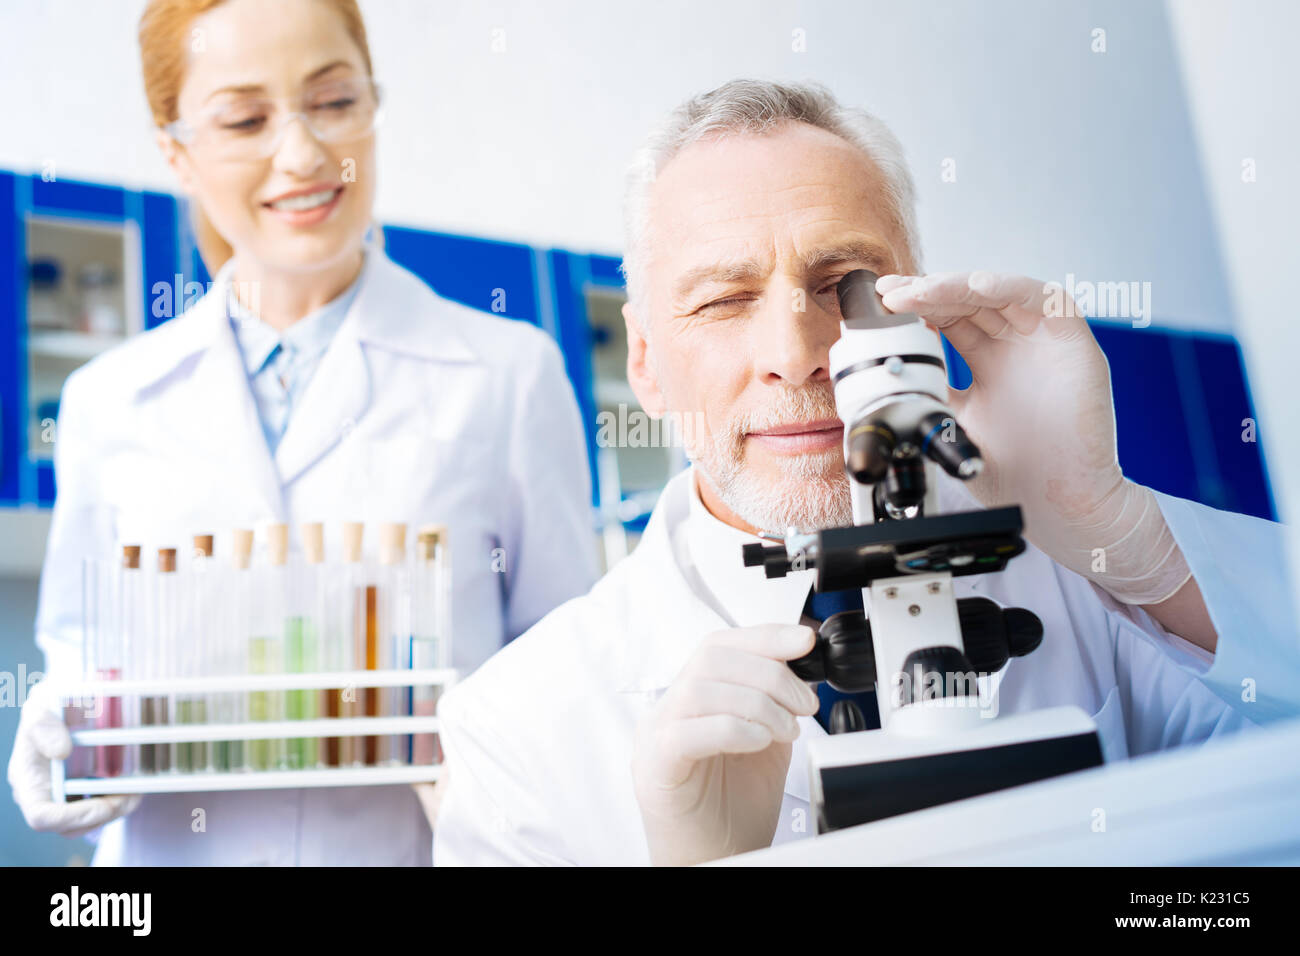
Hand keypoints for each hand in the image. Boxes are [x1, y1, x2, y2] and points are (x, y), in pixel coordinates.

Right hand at [7, 680, 140, 837]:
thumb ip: (43, 725)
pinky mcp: (84, 791)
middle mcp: (44, 795)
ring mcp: (63, 796)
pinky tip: (135, 787)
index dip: (72, 818)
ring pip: (89, 822)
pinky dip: (120, 801)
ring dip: (115, 811)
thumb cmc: (49, 705)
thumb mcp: (41, 705)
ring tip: (136, 792)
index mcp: (28, 781)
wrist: (67, 702)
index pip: (42, 817)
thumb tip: (60, 752)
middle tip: (130, 798)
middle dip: (102, 816)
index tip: (103, 806)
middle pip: (70, 827)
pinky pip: (102, 807)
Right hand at [631, 624, 819, 865]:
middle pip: (712, 658)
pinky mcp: (656, 765)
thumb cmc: (732, 809)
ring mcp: (657, 735)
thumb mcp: (766, 741)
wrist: (716, 858)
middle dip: (771, 674)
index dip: (765, 636)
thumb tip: (802, 668)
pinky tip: (758, 742)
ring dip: (758, 703)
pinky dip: (734, 729)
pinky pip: (688, 731)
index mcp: (694, 698)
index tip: (803, 641)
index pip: (721, 645)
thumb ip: (776, 703)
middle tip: (803, 704)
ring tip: (784, 730)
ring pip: (701, 688)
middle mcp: (670, 709)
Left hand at [877, 271, 1190, 605]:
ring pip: (997, 292)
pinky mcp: (1072, 341)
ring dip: (955, 286)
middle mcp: (1015, 344)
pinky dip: (1010, 286)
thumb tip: (889, 369)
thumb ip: (929, 390)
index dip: (918, 306)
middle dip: (927, 291)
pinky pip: (1046, 298)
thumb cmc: (1013, 471)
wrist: (1055, 504)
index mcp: (988, 361)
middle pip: (967, 300)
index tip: (883, 305)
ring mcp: (1043, 339)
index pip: (949, 318)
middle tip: (891, 293)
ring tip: (918, 291)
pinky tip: (977, 286)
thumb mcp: (951, 422)